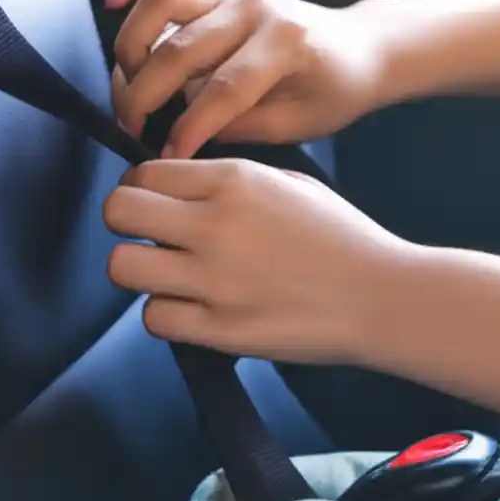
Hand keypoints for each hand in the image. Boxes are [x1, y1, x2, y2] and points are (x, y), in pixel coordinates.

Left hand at [102, 158, 412, 363]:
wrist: (381, 295)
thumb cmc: (341, 237)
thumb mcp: (288, 183)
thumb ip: (230, 181)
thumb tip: (178, 187)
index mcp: (234, 181)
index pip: (144, 172)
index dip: (142, 188)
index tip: (157, 205)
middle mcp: (215, 224)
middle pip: (117, 211)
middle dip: (126, 222)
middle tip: (150, 237)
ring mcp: (214, 279)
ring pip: (122, 266)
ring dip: (138, 269)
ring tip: (167, 275)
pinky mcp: (219, 328)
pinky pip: (153, 317)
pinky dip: (165, 313)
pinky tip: (192, 309)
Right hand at [106, 0, 386, 157]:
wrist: (361, 47)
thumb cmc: (336, 91)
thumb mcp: (301, 123)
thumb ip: (242, 126)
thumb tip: (183, 132)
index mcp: (287, 43)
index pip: (224, 90)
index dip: (189, 128)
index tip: (166, 157)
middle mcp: (255, 9)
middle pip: (180, 49)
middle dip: (145, 96)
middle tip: (132, 131)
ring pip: (161, 2)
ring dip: (131, 47)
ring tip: (129, 87)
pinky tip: (113, 2)